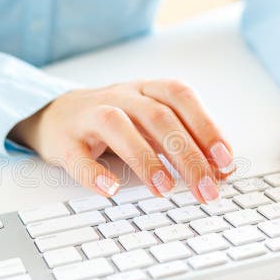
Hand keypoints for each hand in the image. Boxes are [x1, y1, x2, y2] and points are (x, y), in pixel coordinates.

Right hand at [9, 80, 234, 202]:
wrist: (55, 116)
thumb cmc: (115, 124)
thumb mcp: (150, 126)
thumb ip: (185, 143)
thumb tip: (223, 171)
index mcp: (146, 89)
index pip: (181, 98)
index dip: (206, 125)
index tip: (225, 160)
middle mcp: (120, 96)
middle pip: (157, 117)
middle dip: (186, 155)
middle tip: (206, 189)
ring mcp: (90, 115)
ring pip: (117, 126)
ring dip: (144, 158)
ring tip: (164, 189)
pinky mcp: (65, 140)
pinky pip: (77, 155)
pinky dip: (94, 174)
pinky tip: (111, 190)